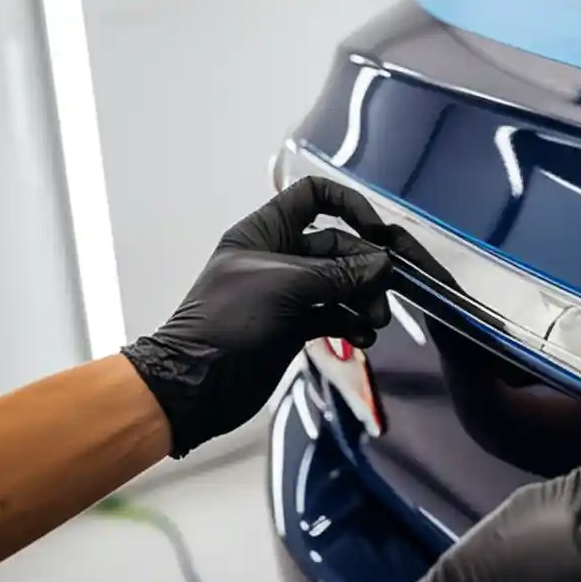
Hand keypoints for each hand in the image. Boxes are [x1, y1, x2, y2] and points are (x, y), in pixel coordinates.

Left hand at [123, 176, 405, 456]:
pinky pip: (336, 315)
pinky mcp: (297, 326)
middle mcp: (281, 257)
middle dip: (366, 269)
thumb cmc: (230, 321)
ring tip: (375, 323)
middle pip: (339, 247)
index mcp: (266, 232)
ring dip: (365, 299)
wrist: (196, 384)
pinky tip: (364, 338)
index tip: (375, 232)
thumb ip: (338, 273)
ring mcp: (290, 294)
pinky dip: (353, 324)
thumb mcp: (285, 286)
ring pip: (342, 284)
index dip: (348, 205)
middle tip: (382, 298)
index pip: (313, 197)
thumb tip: (384, 264)